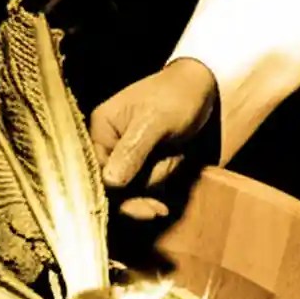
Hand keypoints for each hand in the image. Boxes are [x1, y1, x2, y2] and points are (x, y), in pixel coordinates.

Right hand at [89, 58, 217, 219]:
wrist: (203, 88)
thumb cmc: (176, 96)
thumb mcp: (154, 122)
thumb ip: (132, 151)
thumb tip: (109, 182)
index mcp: (100, 130)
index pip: (96, 172)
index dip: (114, 195)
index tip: (141, 209)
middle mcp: (108, 146)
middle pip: (111, 187)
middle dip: (137, 197)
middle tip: (158, 210)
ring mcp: (126, 156)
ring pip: (132, 189)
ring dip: (155, 184)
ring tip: (174, 161)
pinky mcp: (143, 163)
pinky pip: (146, 186)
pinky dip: (160, 186)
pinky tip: (171, 183)